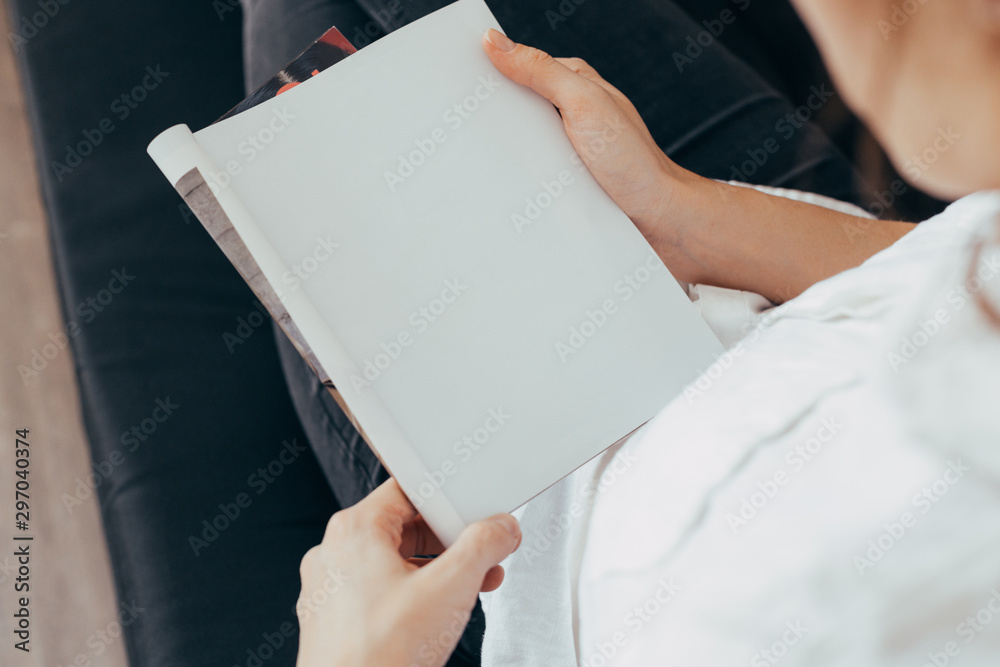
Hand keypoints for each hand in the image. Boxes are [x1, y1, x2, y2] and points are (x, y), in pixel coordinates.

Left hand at [295, 479, 520, 666]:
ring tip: (470, 588)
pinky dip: (411, 596)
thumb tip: (500, 529)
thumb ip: (482, 546)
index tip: (476, 516)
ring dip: (435, 571)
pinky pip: (377, 592)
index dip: (449, 502)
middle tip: (482, 556)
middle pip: (402, 528)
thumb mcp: (450, 588)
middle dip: (449, 542)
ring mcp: (330, 589)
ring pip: (391, 563)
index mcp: (353, 530)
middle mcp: (333, 553)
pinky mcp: (333, 620)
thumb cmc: (380, 655)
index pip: (408, 491)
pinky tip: (439, 615)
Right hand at [482, 30, 912, 300]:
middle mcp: (572, 122)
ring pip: (519, 153)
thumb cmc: (635, 165)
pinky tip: (494, 199)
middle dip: (485, 120)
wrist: (665, 226)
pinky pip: (530, 187)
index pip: (521, 71)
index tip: (451, 80)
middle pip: (515, 112)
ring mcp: (569, 159)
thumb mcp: (584, 105)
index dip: (488, 73)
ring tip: (461, 167)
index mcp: (576, 90)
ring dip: (497, 161)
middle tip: (445, 128)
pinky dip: (514, 190)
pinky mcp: (567, 194)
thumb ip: (541, 72)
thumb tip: (494, 42)